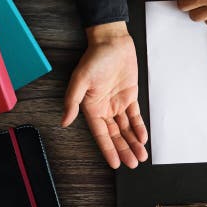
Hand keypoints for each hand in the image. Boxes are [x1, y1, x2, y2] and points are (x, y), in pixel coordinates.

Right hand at [62, 21, 147, 168]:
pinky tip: (143, 139)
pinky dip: (139, 128)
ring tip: (141, 156)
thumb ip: (73, 102)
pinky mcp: (129, 97)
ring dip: (133, 142)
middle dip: (124, 150)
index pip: (101, 135)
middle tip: (133, 164)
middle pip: (115, 135)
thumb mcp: (80, 80)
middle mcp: (104, 108)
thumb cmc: (94, 58)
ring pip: (126, 129)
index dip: (108, 150)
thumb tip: (64, 121)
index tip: (115, 164)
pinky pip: (135, 117)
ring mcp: (117, 104)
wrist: (112, 42)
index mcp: (91, 108)